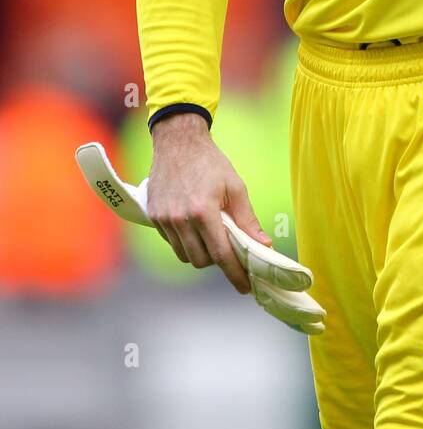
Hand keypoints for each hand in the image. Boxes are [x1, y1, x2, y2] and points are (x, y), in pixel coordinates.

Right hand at [148, 114, 267, 294]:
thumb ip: (247, 220)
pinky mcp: (154, 217)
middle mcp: (180, 219)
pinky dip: (185, 242)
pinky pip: (172, 243)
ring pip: (185, 255)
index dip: (235, 274)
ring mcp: (164, 219)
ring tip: (211, 235)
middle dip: (218, 260)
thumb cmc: (210, 162)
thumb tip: (263, 245)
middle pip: (202, 260)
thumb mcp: (235, 187)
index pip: (221, 254)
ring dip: (201, 252)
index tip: (245, 287)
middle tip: (230, 249)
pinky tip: (194, 226)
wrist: (177, 142)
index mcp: (203, 211)